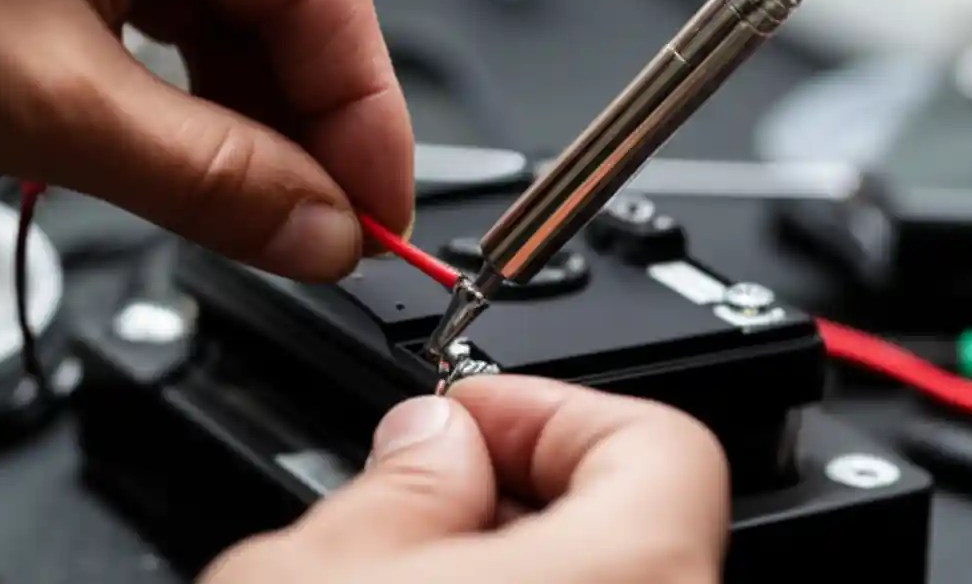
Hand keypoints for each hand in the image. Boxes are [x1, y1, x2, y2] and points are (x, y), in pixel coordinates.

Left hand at [0, 0, 412, 281]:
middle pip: (284, 6)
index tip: (380, 212)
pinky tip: (206, 168)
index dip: (365, 112)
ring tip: (266, 214)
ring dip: (256, 130)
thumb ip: (212, 179)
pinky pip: (169, 35)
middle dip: (311, 131)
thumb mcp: (44, 101)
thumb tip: (324, 230)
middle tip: (329, 232)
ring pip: (229, 27)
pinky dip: (194, 111)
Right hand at [200, 376, 729, 582]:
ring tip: (391, 571)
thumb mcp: (313, 572)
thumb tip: (429, 436)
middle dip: (508, 486)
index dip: (547, 406)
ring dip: (498, 556)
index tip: (463, 416)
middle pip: (626, 515)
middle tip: (411, 495)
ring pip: (593, 580)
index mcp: (629, 576)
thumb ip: (392, 477)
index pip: (658, 436)